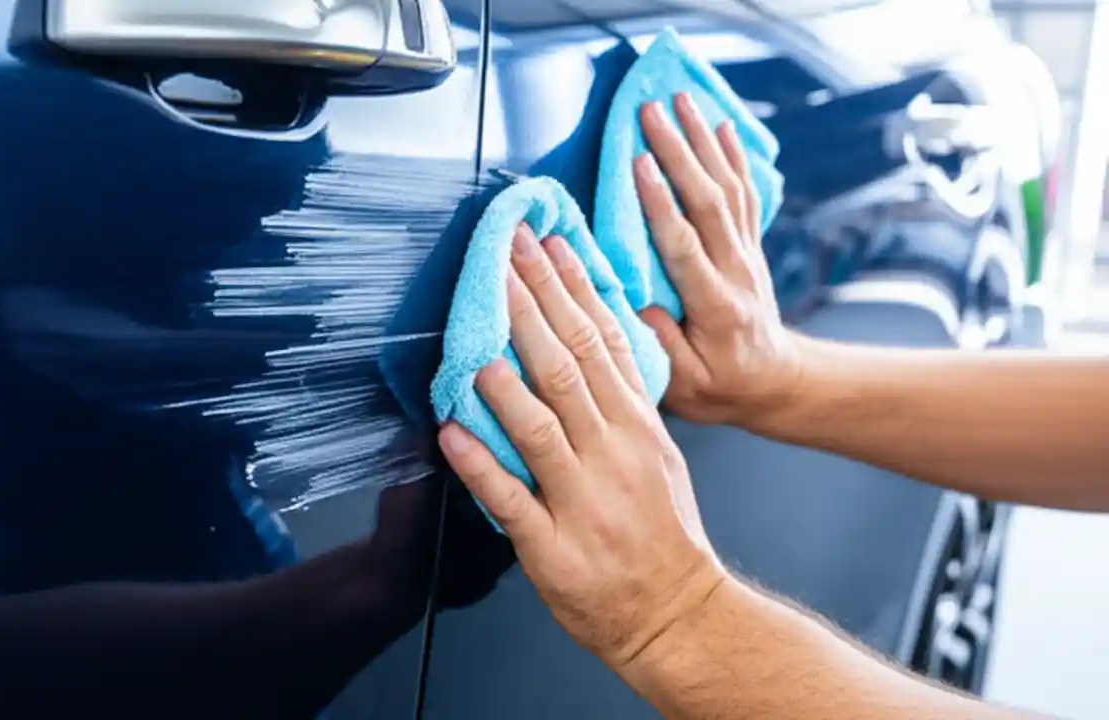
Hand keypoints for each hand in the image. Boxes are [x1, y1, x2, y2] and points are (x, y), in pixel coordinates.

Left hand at [437, 225, 724, 672]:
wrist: (676, 615)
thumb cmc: (663, 533)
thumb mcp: (656, 456)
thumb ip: (621, 404)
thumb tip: (590, 345)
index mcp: (638, 428)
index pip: (604, 343)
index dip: (573, 289)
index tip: (548, 245)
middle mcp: (614, 455)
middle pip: (570, 368)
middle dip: (533, 307)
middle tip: (504, 257)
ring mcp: (584, 502)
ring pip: (542, 428)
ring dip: (507, 383)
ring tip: (478, 342)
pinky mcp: (554, 548)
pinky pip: (511, 499)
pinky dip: (480, 463)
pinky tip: (450, 433)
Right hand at [634, 93, 803, 427]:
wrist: (774, 382)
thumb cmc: (720, 387)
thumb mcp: (684, 386)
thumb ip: (661, 346)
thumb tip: (637, 303)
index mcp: (713, 304)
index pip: (684, 244)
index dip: (661, 204)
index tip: (638, 165)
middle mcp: (734, 270)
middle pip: (707, 201)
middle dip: (678, 152)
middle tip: (651, 113)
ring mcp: (745, 253)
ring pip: (727, 187)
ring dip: (703, 141)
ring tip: (681, 101)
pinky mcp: (749, 245)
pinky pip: (744, 192)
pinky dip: (734, 155)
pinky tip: (722, 125)